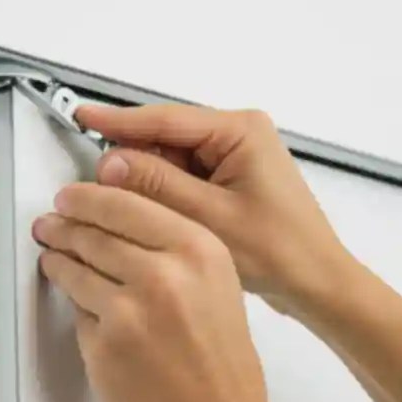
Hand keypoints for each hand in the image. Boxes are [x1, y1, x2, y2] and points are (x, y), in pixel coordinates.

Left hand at [33, 182, 275, 401]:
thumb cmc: (224, 371)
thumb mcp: (218, 289)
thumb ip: (177, 253)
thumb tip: (124, 229)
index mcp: (200, 251)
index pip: (128, 203)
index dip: (91, 197)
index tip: (73, 195)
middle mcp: (165, 273)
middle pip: (95, 231)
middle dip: (66, 224)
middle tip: (52, 221)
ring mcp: (129, 309)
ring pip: (76, 268)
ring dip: (58, 259)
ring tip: (52, 254)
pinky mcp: (103, 344)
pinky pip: (78, 312)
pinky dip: (76, 306)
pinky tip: (77, 302)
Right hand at [75, 105, 355, 317]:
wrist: (318, 284)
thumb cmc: (282, 252)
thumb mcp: (209, 218)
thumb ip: (157, 186)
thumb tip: (111, 163)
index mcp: (241, 131)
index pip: (166, 118)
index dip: (119, 121)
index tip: (83, 117)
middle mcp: (240, 135)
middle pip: (167, 136)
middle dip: (131, 158)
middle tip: (95, 182)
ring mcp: (236, 157)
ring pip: (172, 159)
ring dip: (146, 179)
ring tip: (119, 203)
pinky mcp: (231, 180)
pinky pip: (185, 176)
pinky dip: (164, 192)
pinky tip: (147, 212)